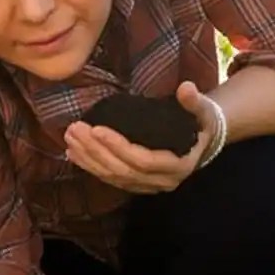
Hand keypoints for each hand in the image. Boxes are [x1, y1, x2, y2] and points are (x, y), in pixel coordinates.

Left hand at [64, 81, 223, 193]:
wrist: (204, 142)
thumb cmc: (202, 124)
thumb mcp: (203, 111)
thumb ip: (195, 101)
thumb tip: (186, 87)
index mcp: (178, 166)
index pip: (143, 160)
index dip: (119, 147)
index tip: (97, 129)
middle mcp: (162, 181)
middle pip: (123, 170)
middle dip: (95, 151)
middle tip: (75, 130)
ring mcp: (148, 186)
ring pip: (113, 177)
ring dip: (88, 159)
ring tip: (70, 139)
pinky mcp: (137, 184)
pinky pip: (111, 179)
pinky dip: (91, 166)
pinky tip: (73, 154)